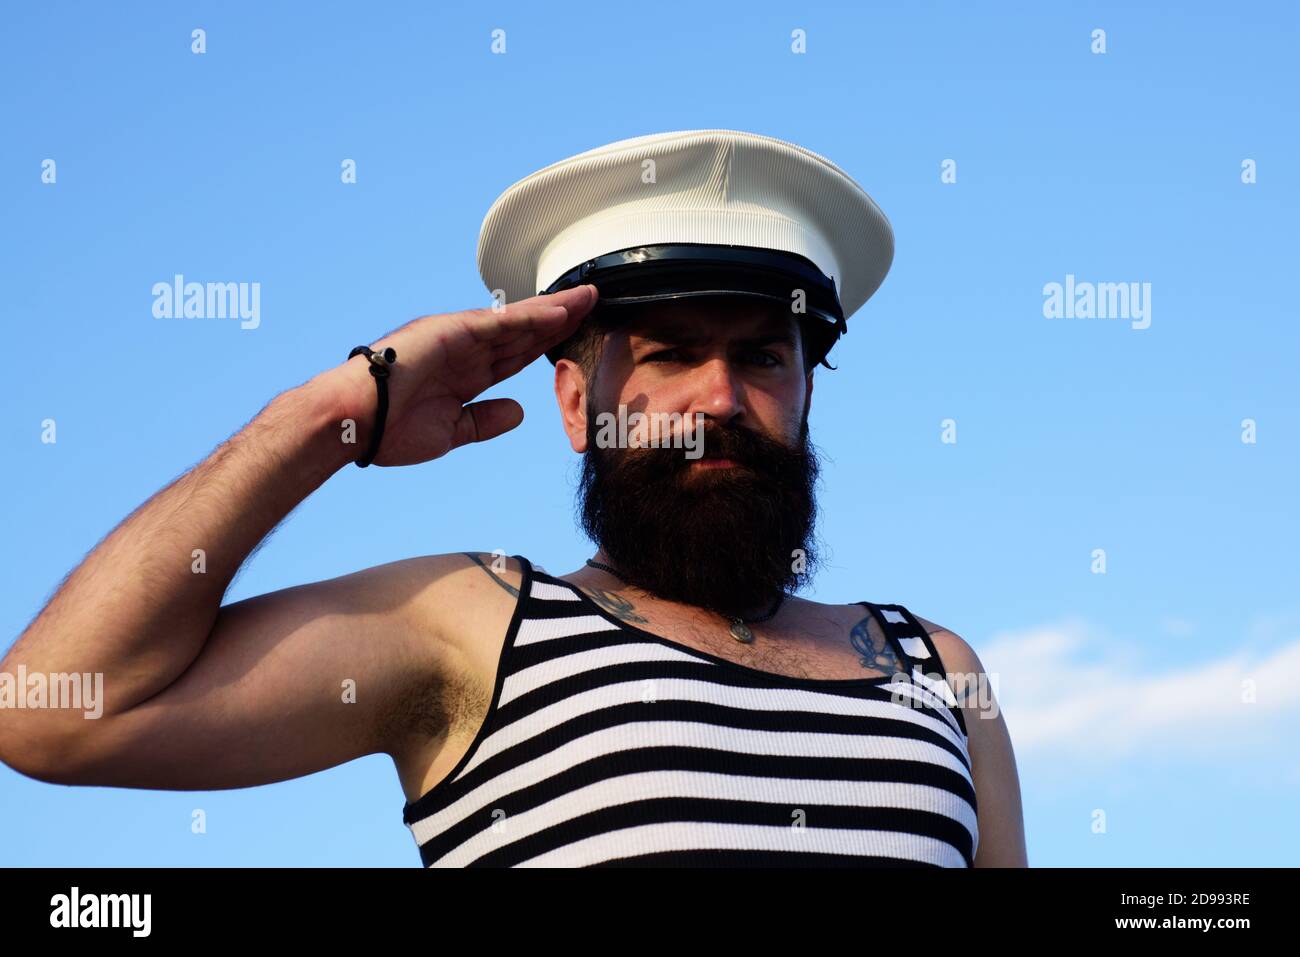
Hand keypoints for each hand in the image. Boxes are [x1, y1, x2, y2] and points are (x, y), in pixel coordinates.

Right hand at [325, 285, 597, 466]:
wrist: (354, 423)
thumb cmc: (390, 430)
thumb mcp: (453, 430)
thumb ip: (485, 420)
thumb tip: (520, 412)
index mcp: (465, 374)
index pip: (517, 355)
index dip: (547, 344)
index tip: (576, 336)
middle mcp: (465, 350)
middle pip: (524, 332)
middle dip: (559, 320)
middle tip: (594, 303)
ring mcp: (458, 337)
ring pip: (518, 321)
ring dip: (554, 310)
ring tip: (588, 297)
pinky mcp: (451, 331)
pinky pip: (500, 322)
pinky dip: (531, 315)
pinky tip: (559, 309)